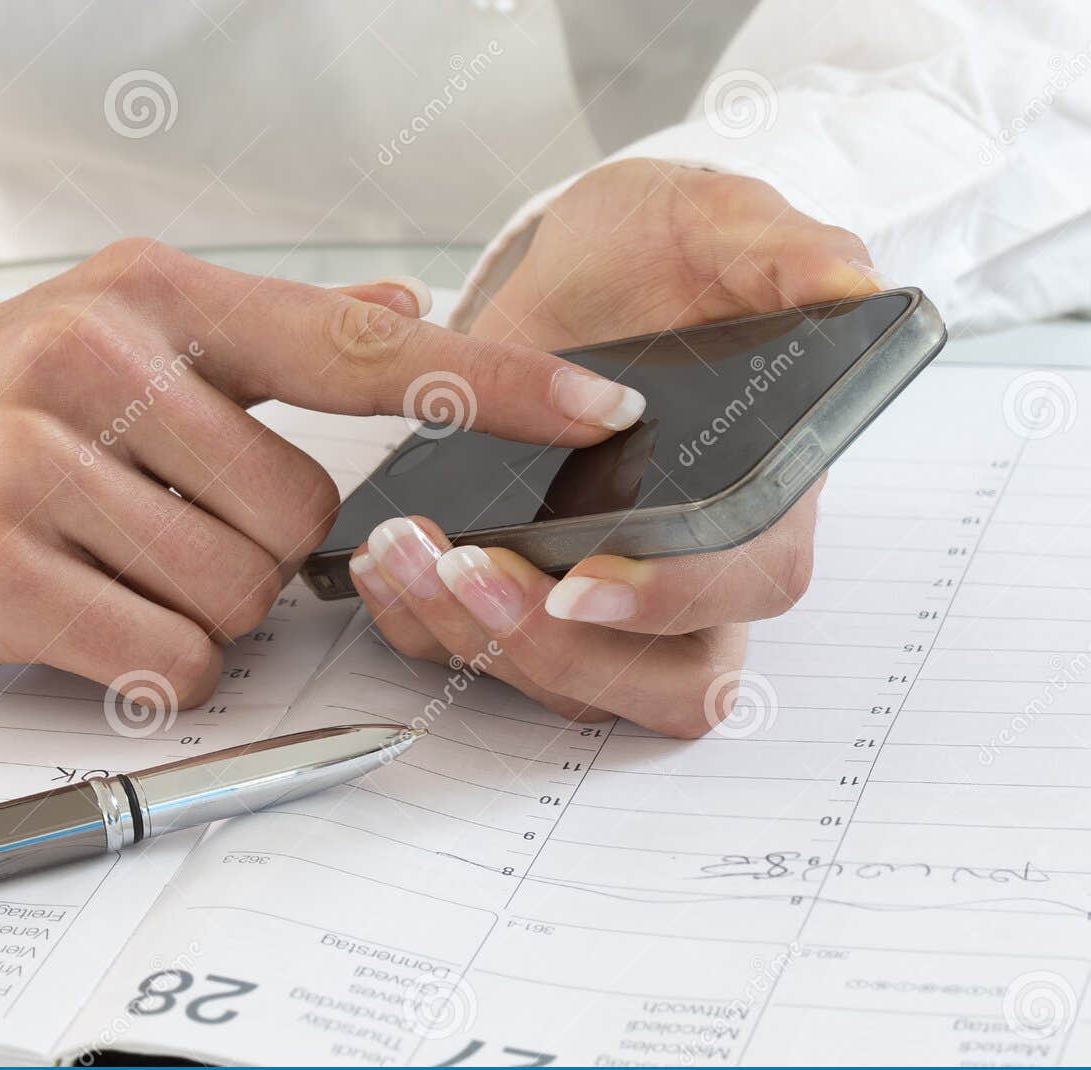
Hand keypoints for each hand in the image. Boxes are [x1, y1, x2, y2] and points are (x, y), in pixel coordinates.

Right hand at [0, 240, 644, 704]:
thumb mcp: (105, 329)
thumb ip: (260, 336)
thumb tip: (399, 310)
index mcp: (151, 296)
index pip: (361, 343)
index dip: (496, 378)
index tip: (599, 405)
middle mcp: (106, 361)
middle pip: (303, 519)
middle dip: (258, 560)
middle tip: (159, 539)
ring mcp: (48, 463)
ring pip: (239, 599)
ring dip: (195, 616)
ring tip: (103, 573)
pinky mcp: (4, 567)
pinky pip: (163, 659)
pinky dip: (144, 669)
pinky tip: (79, 625)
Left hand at [352, 160, 881, 735]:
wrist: (586, 274)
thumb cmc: (666, 257)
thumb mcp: (718, 225)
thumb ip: (781, 251)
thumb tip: (851, 281)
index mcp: (764, 501)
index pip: (741, 587)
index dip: (668, 601)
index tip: (581, 580)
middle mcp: (695, 575)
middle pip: (657, 684)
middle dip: (556, 648)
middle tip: (469, 572)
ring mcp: (608, 599)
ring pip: (564, 684)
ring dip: (472, 635)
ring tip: (398, 546)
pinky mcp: (528, 595)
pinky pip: (480, 657)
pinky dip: (420, 629)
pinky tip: (377, 565)